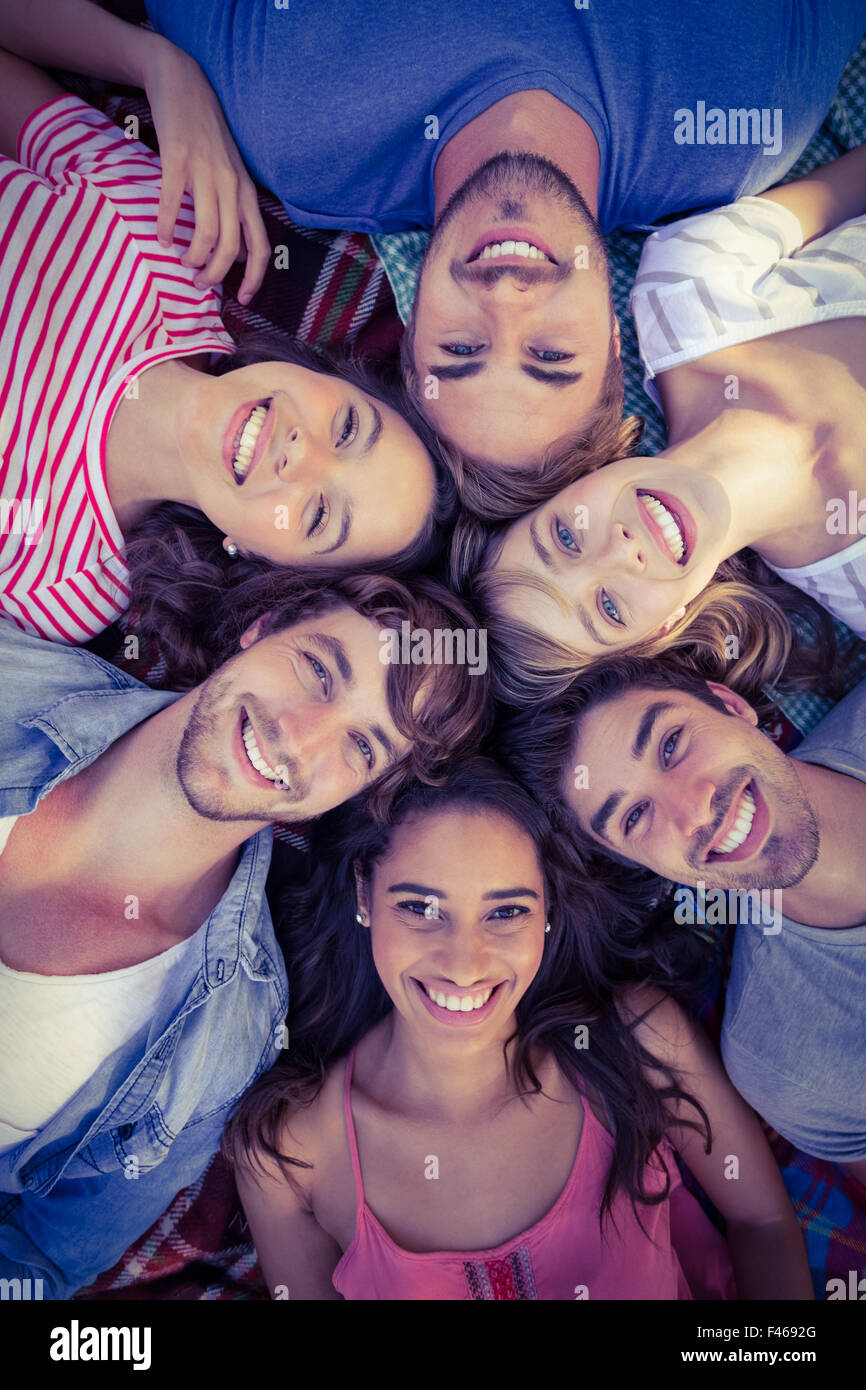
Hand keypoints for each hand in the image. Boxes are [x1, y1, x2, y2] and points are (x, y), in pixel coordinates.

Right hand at [141, 40, 268, 303]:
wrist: (183, 84)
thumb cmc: (206, 136)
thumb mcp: (230, 176)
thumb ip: (235, 213)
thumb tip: (238, 255)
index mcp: (246, 193)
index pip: (260, 246)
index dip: (255, 279)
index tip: (242, 299)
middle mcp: (231, 186)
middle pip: (230, 248)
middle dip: (214, 274)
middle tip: (197, 283)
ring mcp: (205, 172)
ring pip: (205, 233)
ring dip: (192, 257)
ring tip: (180, 261)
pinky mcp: (178, 159)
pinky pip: (172, 204)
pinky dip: (166, 227)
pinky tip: (161, 238)